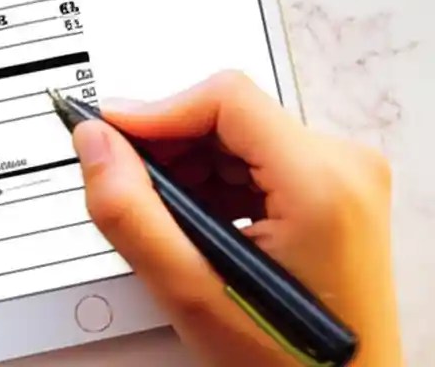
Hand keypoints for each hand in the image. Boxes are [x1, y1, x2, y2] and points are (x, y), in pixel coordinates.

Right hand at [73, 71, 401, 365]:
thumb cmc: (287, 362)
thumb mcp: (192, 292)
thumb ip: (132, 212)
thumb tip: (94, 142)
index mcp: (322, 183)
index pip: (225, 98)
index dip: (155, 112)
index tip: (107, 135)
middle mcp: (344, 166)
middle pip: (228, 115)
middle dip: (167, 146)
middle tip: (128, 188)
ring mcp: (343, 177)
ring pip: (236, 135)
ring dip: (187, 167)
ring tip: (164, 221)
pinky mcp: (333, 191)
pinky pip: (255, 159)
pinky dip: (212, 182)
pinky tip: (195, 225)